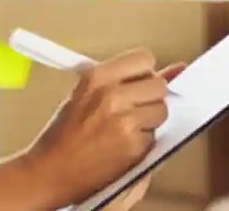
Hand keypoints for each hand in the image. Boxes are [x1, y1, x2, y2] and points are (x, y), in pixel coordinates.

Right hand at [26, 49, 180, 204]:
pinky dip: (143, 141)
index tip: (137, 82)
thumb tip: (178, 68)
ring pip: (161, 110)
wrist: (50, 170)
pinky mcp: (133, 146)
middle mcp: (112, 95)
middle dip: (149, 96)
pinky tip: (122, 144)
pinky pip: (155, 136)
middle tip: (131, 108)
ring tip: (125, 127)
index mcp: (97, 76)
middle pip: (158, 85)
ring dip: (150, 119)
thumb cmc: (64, 133)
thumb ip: (127, 78)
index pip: (144, 58)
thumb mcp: (87, 94)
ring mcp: (124, 121)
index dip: (143, 73)